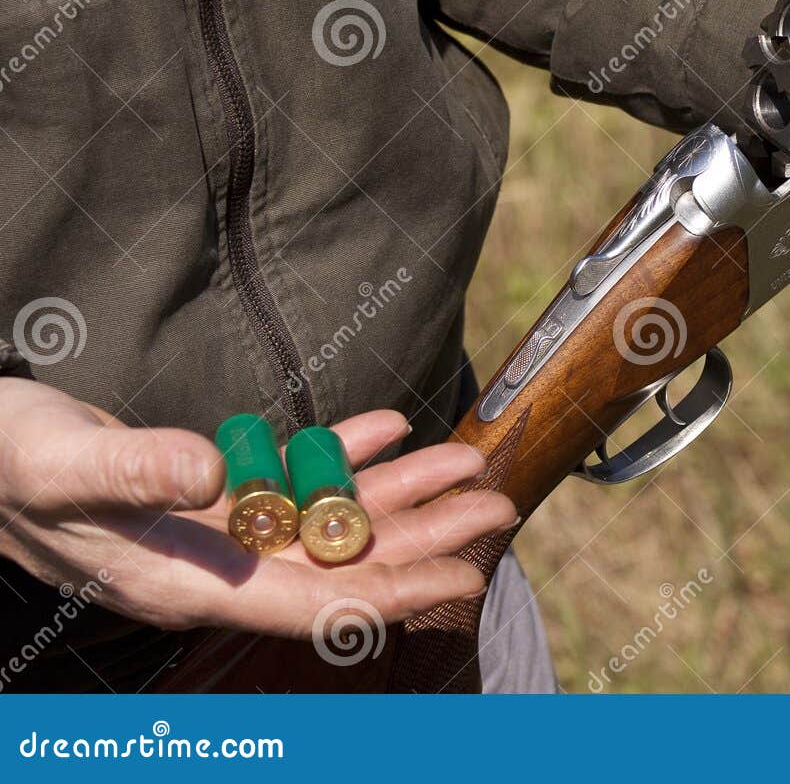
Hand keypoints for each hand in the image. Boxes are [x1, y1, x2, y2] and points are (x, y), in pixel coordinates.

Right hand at [0, 376, 514, 636]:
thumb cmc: (11, 466)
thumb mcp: (66, 464)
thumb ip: (136, 469)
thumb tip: (209, 469)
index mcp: (191, 583)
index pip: (316, 602)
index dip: (393, 590)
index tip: (463, 573)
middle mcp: (219, 566)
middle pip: (344, 561)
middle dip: (425, 537)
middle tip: (499, 501)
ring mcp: (221, 532)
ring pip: (331, 518)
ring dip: (401, 492)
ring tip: (467, 460)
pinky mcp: (215, 493)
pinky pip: (297, 479)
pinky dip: (344, 455)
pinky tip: (388, 429)